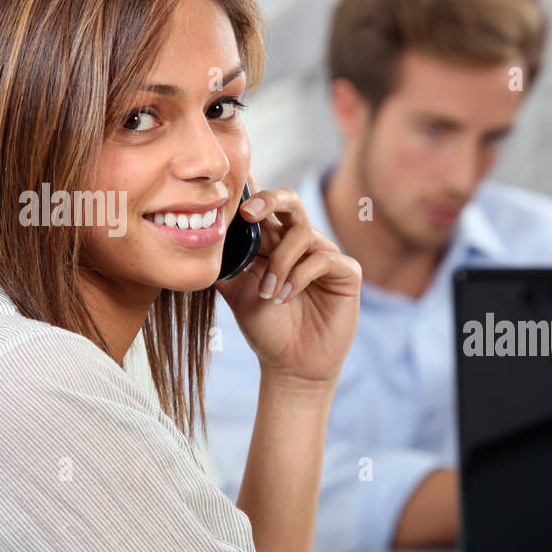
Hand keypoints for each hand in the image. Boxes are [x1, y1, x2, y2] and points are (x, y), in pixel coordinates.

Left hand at [215, 178, 360, 387]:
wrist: (290, 364)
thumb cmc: (265, 327)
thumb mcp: (235, 292)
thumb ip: (225, 261)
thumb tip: (205, 233)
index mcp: (272, 242)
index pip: (263, 206)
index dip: (250, 190)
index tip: (230, 187)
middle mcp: (299, 243)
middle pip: (289, 202)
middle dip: (269, 200)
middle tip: (248, 213)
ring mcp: (325, 255)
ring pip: (303, 233)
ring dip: (280, 262)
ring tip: (269, 292)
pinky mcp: (346, 273)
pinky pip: (323, 259)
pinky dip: (299, 277)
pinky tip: (285, 297)